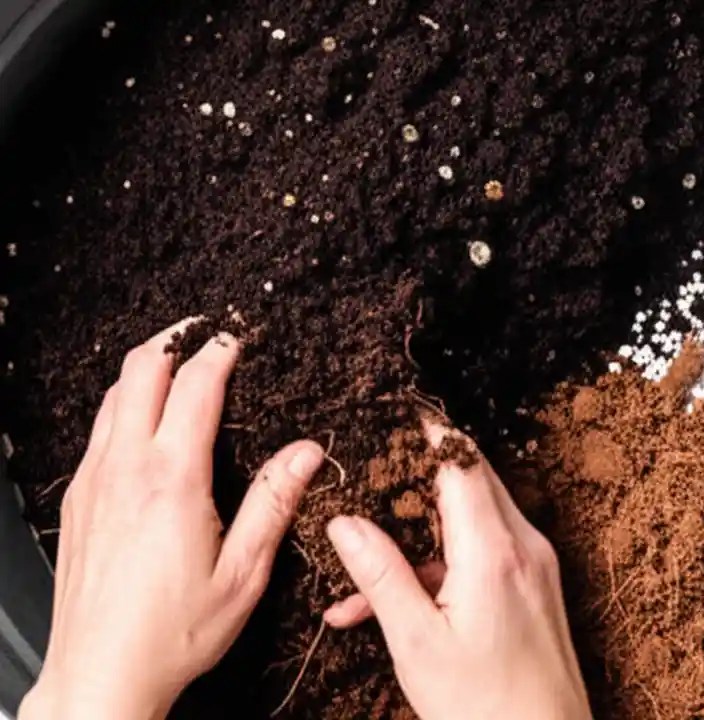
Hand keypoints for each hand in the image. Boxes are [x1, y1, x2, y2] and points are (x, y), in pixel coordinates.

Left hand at [19, 320, 324, 719]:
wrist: (100, 675)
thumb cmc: (174, 633)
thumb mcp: (244, 573)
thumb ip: (273, 504)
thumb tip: (307, 452)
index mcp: (171, 480)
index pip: (194, 386)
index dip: (220, 351)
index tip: (240, 337)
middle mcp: (124, 471)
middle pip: (138, 371)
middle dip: (174, 340)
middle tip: (204, 331)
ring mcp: (92, 484)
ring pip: (111, 397)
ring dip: (144, 369)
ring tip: (177, 363)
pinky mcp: (76, 504)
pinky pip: (97, 433)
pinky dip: (124, 407)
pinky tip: (145, 424)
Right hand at [323, 422, 590, 719]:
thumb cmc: (484, 708)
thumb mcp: (416, 642)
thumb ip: (380, 575)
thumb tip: (344, 521)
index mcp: (493, 550)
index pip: (460, 462)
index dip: (427, 431)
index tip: (396, 411)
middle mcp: (523, 546)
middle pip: (469, 481)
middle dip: (416, 474)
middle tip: (371, 468)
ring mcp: (534, 566)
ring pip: (470, 523)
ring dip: (417, 538)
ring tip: (359, 572)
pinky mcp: (535, 588)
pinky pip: (482, 557)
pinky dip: (439, 570)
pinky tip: (390, 607)